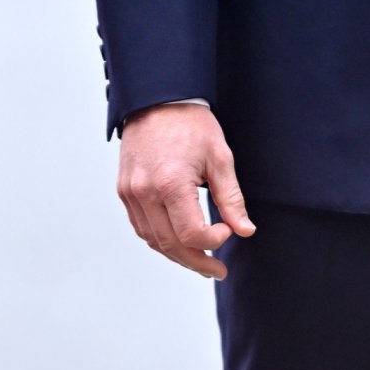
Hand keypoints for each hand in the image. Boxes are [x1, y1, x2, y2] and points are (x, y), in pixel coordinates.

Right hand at [117, 102, 254, 279]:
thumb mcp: (220, 157)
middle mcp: (145, 192)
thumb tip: (245, 231)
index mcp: (170, 183)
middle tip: (218, 270)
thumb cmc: (190, 124)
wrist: (156, 99)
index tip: (229, 231)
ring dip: (177, 255)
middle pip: (170, 244)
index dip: (213, 242)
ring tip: (201, 261)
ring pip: (152, 240)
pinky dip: (160, 239)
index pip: (191, 233)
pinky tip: (178, 242)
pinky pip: (141, 226)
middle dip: (196, 262)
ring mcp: (130, 193)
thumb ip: (231, 198)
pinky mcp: (124, 190)